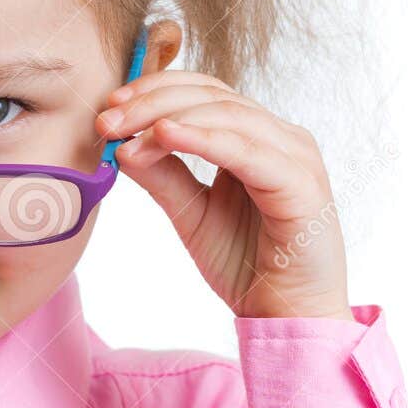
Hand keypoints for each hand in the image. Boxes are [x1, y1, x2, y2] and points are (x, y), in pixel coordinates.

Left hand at [96, 72, 352, 319]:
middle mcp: (280, 138)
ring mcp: (295, 157)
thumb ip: (163, 178)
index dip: (154, 91)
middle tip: (106, 119)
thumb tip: (121, 145)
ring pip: (228, 115)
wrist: (286, 316)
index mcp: (256, 138)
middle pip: (212, 96)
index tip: (108, 106)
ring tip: (125, 130)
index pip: (204, 93)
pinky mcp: (302, 184)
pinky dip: (204, 139)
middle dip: (151, 102)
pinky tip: (164, 134)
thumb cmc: (246, 265)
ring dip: (169, 116)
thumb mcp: (190, 215)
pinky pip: (248, 152)